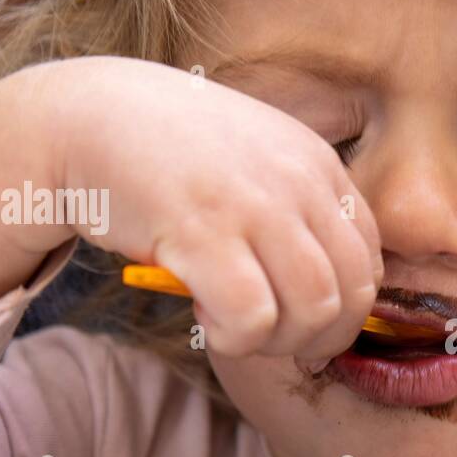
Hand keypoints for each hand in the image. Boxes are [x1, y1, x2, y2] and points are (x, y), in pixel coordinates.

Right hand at [37, 56, 382, 361]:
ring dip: (275, 342)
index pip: (370, 264)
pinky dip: (234, 338)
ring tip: (232, 323)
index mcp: (319, 166)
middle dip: (316, 339)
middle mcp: (298, 182)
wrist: (85, 115)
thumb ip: (299, 214)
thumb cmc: (172, 156)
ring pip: (314, 312)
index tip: (294, 315)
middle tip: (267, 334)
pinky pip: (253, 318)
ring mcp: (253, 204)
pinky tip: (203, 314)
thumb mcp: (257, 165)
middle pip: (353, 296)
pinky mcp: (201, 230)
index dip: (341, 310)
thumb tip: (329, 301)